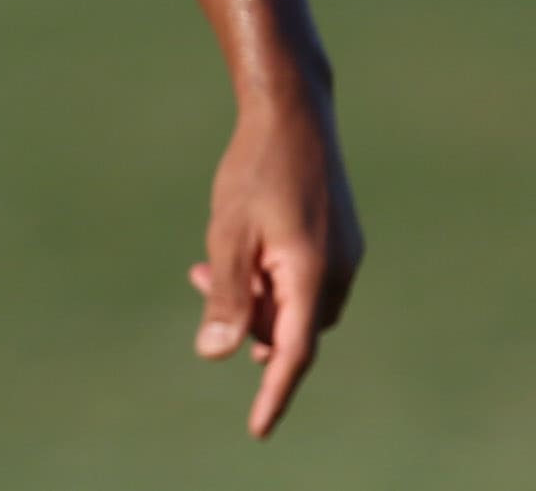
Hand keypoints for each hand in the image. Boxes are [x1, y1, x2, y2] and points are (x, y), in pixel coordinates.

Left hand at [188, 93, 362, 438]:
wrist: (293, 113)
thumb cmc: (255, 169)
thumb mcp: (228, 233)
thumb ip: (224, 293)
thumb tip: (216, 353)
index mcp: (312, 276)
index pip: (293, 353)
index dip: (274, 393)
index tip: (257, 428)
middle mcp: (339, 272)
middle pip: (289, 327)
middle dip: (245, 320)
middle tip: (197, 282)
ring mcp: (344, 255)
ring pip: (294, 304)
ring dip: (254, 298)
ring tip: (206, 268)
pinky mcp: (338, 241)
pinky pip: (303, 281)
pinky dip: (269, 280)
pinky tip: (238, 252)